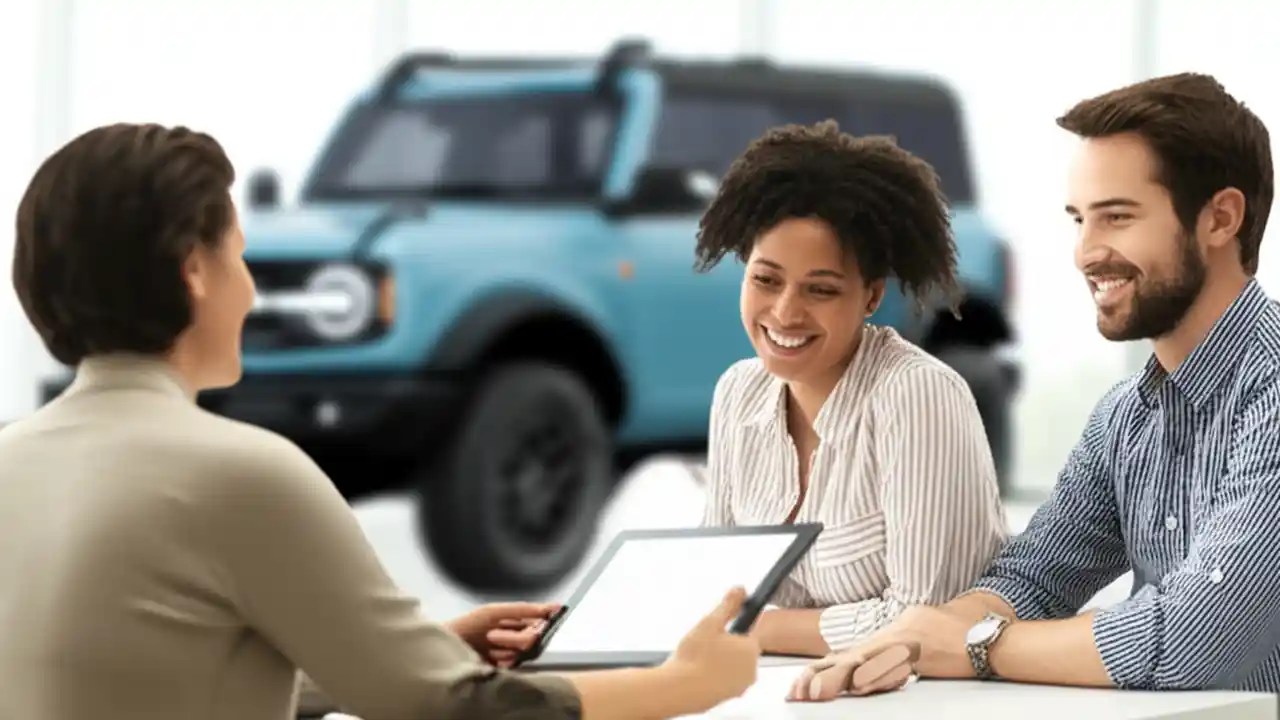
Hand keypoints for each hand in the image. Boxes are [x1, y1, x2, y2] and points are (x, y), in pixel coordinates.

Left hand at [447, 602, 559, 667]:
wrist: (449, 645)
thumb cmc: (468, 626)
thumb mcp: (494, 612)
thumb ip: (522, 609)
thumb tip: (550, 607)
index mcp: (518, 620)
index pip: (542, 617)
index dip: (549, 615)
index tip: (555, 612)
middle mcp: (519, 636)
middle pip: (535, 636)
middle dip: (513, 635)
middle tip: (492, 634)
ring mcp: (514, 652)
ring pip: (525, 649)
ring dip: (505, 645)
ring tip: (486, 642)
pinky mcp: (509, 668)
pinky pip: (517, 663)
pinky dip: (502, 659)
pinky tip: (489, 656)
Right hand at [662, 587, 760, 710]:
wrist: (678, 689)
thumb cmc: (694, 658)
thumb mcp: (710, 622)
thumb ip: (728, 605)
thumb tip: (740, 590)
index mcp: (751, 650)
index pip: (747, 634)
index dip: (730, 631)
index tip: (716, 632)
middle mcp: (750, 671)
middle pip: (739, 652)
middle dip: (724, 647)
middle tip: (704, 645)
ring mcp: (739, 687)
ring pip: (731, 667)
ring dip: (718, 662)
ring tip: (698, 659)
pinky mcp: (727, 698)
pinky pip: (722, 682)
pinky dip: (712, 677)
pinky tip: (697, 672)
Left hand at [788, 605, 978, 701]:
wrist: (992, 636)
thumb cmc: (960, 640)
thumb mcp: (919, 645)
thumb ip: (894, 656)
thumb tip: (866, 679)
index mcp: (892, 633)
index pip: (851, 654)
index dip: (822, 670)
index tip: (799, 686)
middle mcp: (895, 633)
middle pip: (852, 656)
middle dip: (822, 676)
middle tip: (799, 693)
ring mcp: (908, 639)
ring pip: (867, 659)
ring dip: (840, 677)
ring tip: (817, 692)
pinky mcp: (925, 649)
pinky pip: (897, 662)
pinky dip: (878, 674)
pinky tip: (861, 685)